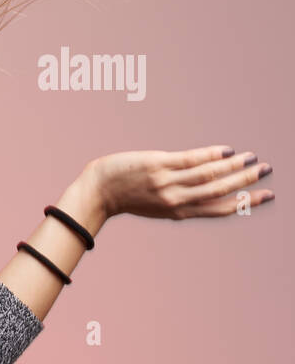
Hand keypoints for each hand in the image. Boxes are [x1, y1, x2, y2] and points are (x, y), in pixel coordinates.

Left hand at [88, 146, 274, 219]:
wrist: (96, 193)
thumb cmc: (124, 197)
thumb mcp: (155, 205)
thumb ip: (179, 200)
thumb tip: (202, 186)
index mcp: (178, 212)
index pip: (218, 208)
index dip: (245, 203)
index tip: (266, 195)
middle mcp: (176, 200)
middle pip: (219, 191)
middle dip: (246, 181)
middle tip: (266, 170)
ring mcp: (167, 183)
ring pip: (209, 175)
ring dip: (234, 166)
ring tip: (252, 158)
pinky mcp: (157, 165)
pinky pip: (191, 160)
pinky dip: (211, 155)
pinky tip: (226, 151)